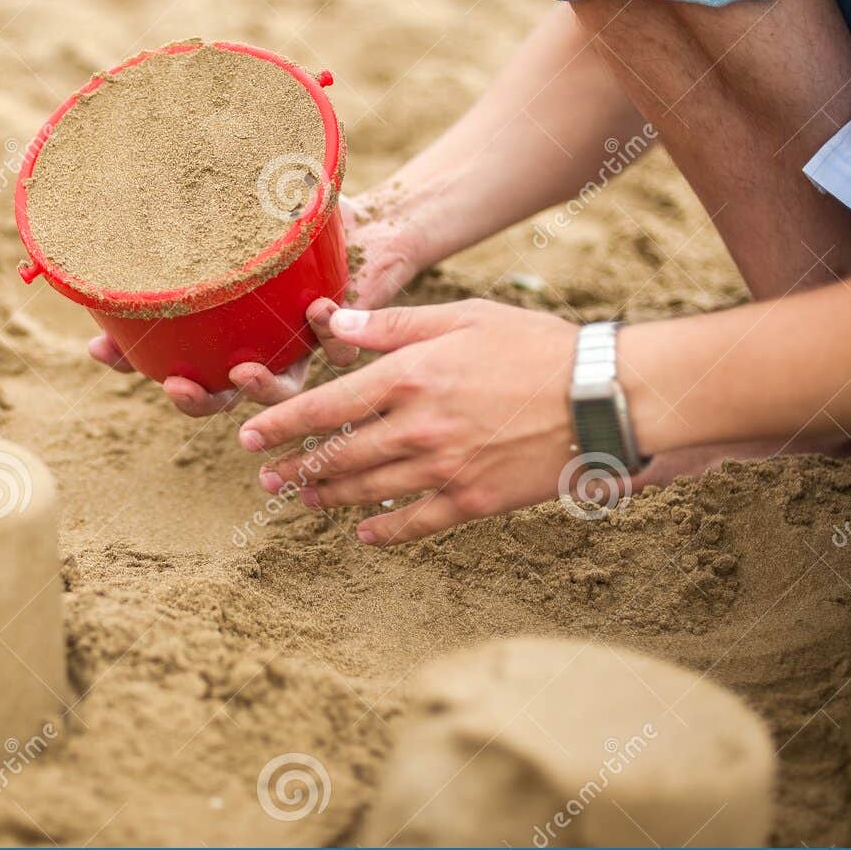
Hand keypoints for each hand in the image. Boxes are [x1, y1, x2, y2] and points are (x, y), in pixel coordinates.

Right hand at [86, 196, 425, 415]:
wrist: (372, 224)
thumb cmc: (298, 217)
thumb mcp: (244, 204)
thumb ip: (205, 202)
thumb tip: (146, 165)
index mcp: (224, 324)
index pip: (168, 354)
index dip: (132, 360)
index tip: (102, 348)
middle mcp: (260, 345)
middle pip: (220, 393)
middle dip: (195, 399)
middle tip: (176, 386)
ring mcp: (302, 348)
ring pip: (280, 390)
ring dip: (260, 391)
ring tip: (244, 373)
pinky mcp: (349, 336)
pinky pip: (338, 349)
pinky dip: (327, 334)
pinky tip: (317, 309)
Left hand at [241, 300, 579, 544]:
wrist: (602, 395)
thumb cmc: (534, 345)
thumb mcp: (463, 317)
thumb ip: (393, 324)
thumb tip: (333, 322)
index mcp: (409, 376)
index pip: (325, 407)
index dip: (280, 425)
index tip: (248, 436)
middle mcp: (418, 426)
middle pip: (338, 455)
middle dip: (295, 468)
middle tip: (265, 476)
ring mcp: (445, 468)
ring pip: (368, 491)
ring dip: (328, 498)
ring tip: (302, 499)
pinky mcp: (474, 500)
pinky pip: (416, 523)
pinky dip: (384, 531)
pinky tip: (362, 533)